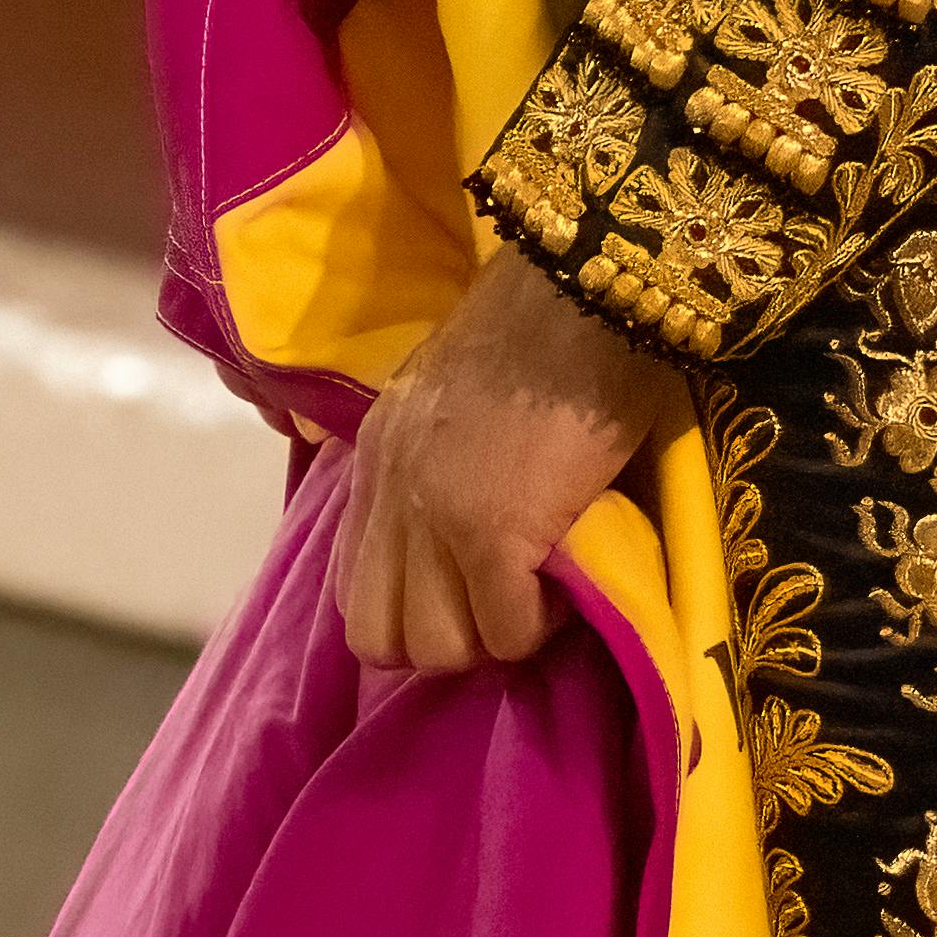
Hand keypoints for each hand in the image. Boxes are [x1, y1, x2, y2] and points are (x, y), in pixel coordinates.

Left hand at [335, 244, 662, 673]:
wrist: (582, 288)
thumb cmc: (543, 328)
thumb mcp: (452, 396)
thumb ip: (436, 459)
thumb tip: (461, 522)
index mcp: (377, 458)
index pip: (354, 585)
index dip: (411, 610)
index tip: (466, 596)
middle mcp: (391, 493)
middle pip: (380, 636)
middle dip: (444, 642)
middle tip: (501, 609)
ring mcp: (436, 517)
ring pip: (439, 648)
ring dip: (492, 638)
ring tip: (535, 596)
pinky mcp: (493, 535)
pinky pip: (507, 632)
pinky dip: (539, 627)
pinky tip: (565, 588)